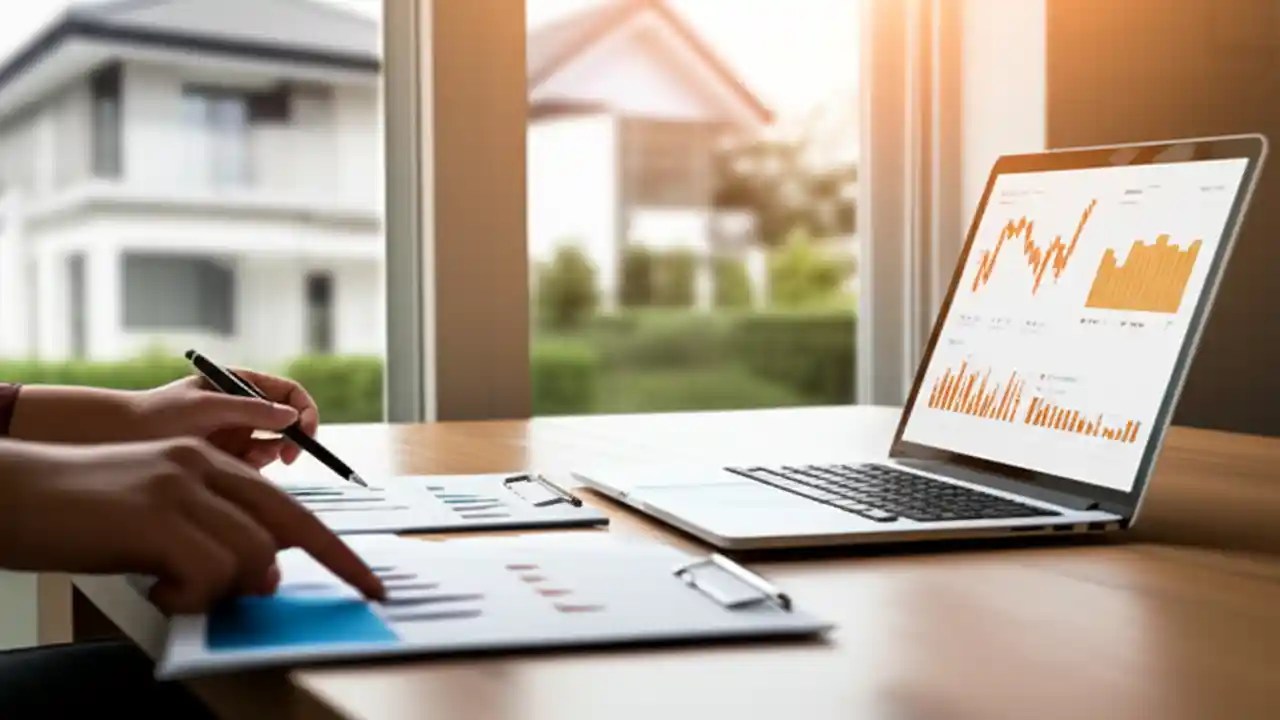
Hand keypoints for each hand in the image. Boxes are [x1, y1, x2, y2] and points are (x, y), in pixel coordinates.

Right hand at [0, 438, 383, 613]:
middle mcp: (204, 467)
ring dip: (222, 590)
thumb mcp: (159, 518)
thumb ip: (212, 534)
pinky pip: (210, 574)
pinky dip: (189, 596)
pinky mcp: (156, 516)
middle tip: (362, 590)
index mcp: (209, 466)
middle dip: (337, 561)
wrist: (14, 493)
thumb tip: (263, 576)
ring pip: (253, 556)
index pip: (290, 509)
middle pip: (291, 524)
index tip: (369, 579)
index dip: (335, 547)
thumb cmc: (81, 514)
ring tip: (176, 588)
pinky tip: (156, 588)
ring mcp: (181, 488)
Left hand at [136, 370, 321, 468]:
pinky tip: (228, 468)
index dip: (304, 412)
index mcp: (241, 385)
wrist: (115, 440)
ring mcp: (236, 435)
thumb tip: (292, 417)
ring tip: (243, 459)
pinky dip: (250, 470)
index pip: (289, 393)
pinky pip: (253, 468)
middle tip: (286, 458)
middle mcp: (243, 409)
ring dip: (267, 456)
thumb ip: (251, 410)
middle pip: (288, 423)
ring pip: (272, 448)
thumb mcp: (206, 407)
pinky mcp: (225, 460)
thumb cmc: (156, 415)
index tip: (304, 433)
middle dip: (291, 440)